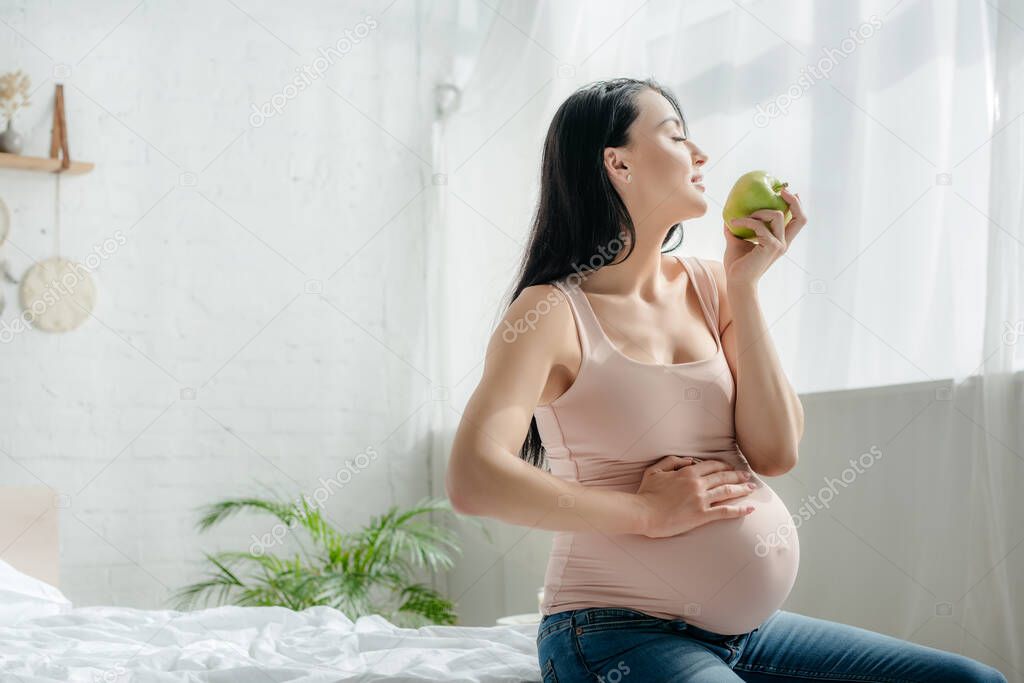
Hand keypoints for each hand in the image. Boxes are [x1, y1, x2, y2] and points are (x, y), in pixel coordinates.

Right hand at [635, 455, 756, 537]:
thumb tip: (689, 460)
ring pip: (727, 492)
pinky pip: (725, 511)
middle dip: (738, 476)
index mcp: (687, 472)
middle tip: (747, 477)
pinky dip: (739, 509)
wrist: (643, 513)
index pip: (712, 466)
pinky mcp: (701, 516)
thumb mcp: (655, 470)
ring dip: (742, 489)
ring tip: (751, 488)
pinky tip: (750, 509)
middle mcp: (697, 484)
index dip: (724, 466)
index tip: (731, 467)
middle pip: (723, 477)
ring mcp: (701, 500)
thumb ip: (672, 462)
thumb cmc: (646, 493)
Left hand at [723, 187, 806, 287]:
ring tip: (741, 218)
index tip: (788, 192)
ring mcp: (779, 245)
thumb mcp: (737, 241)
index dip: (797, 205)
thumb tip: (728, 214)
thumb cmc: (736, 265)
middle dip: (793, 201)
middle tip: (780, 191)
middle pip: (800, 218)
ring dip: (758, 212)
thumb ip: (737, 228)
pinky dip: (746, 221)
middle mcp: (783, 243)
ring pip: (777, 216)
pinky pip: (760, 226)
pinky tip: (733, 223)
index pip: (797, 221)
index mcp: (780, 241)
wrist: (736, 282)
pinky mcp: (770, 247)